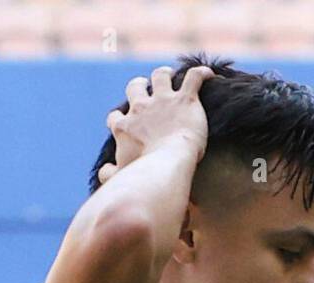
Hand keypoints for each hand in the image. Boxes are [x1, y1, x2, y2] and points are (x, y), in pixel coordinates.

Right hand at [96, 64, 213, 185]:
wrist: (168, 166)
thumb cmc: (144, 175)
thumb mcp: (120, 176)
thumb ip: (108, 174)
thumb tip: (104, 170)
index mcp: (124, 128)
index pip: (116, 117)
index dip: (120, 119)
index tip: (126, 123)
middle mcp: (140, 109)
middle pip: (135, 88)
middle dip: (140, 87)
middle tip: (148, 91)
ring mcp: (163, 101)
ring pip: (161, 76)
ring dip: (165, 75)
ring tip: (172, 77)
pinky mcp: (185, 100)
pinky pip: (194, 77)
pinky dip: (202, 74)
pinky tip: (209, 75)